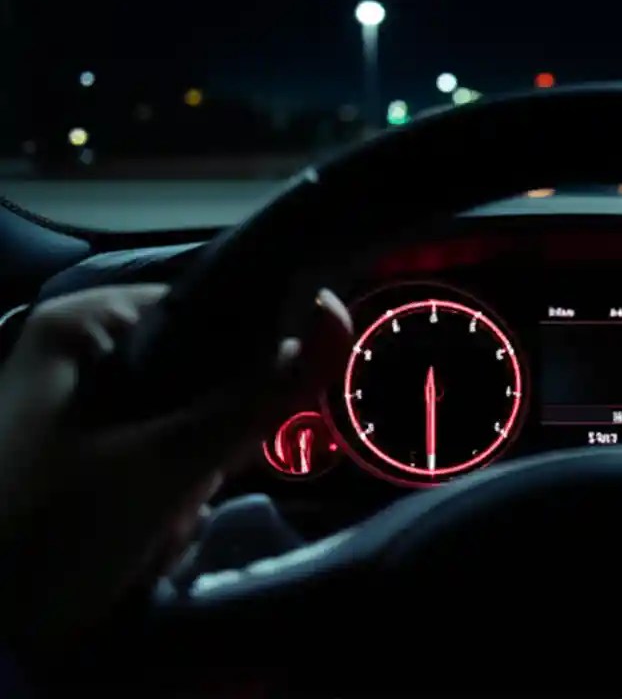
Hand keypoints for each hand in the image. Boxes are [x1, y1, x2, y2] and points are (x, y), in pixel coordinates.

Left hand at [0, 284, 351, 651]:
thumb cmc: (56, 526)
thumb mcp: (165, 462)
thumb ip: (255, 396)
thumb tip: (335, 320)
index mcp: (87, 326)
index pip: (214, 313)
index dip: (252, 367)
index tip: (253, 429)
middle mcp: (86, 353)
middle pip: (205, 377)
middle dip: (210, 447)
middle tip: (184, 493)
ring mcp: (85, 408)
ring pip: (191, 428)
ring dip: (191, 485)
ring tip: (155, 525)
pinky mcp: (92, 457)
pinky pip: (165, 462)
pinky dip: (168, 504)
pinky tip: (145, 537)